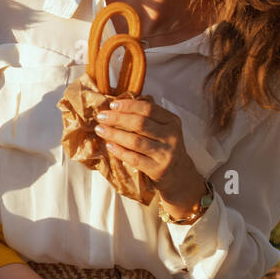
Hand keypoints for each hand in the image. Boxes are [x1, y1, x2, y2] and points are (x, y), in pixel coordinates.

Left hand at [93, 98, 206, 214]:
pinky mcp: (158, 169)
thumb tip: (118, 105)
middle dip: (117, 118)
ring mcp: (165, 154)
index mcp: (172, 121)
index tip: (112, 105)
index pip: (149, 109)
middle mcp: (171, 136)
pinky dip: (120, 151)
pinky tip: (109, 146)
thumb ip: (147, 116)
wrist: (179, 174)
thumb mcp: (163, 128)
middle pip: (140, 123)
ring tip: (100, 130)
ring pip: (136, 141)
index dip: (129, 105)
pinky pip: (134, 158)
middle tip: (101, 116)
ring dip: (114, 134)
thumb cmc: (164, 147)